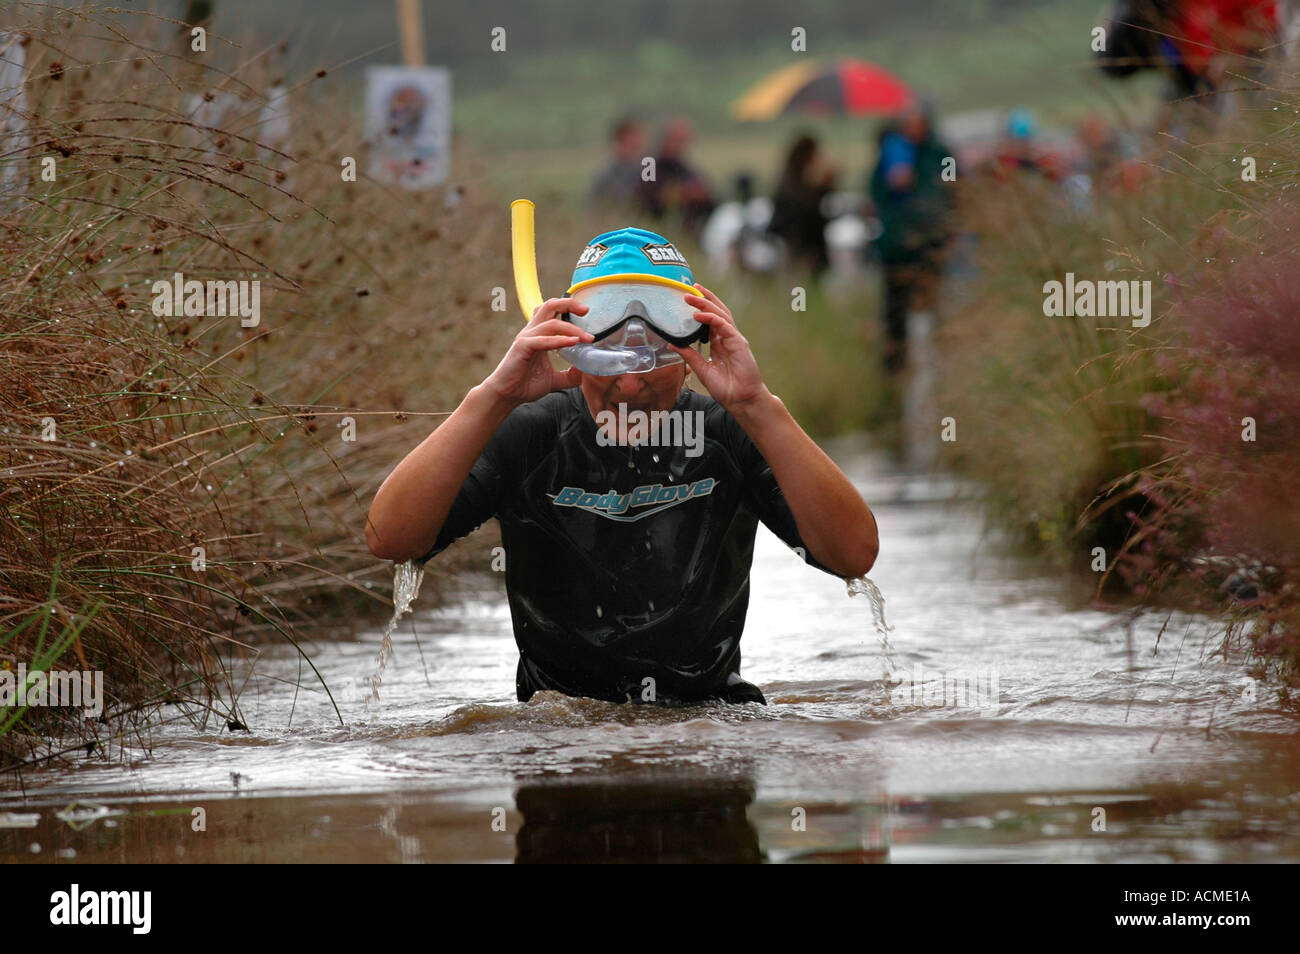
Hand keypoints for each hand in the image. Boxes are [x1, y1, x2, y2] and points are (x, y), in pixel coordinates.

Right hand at [481, 297, 593, 406]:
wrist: (506, 396)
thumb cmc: (526, 385)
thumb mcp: (555, 379)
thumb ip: (570, 375)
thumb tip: (587, 372)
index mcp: (539, 334)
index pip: (553, 311)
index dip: (569, 307)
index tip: (586, 313)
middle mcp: (532, 332)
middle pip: (550, 305)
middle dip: (569, 304)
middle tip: (586, 310)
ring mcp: (526, 338)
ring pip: (551, 323)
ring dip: (572, 329)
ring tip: (587, 338)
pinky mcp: (522, 347)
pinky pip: (543, 340)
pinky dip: (559, 340)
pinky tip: (573, 342)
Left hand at [671, 283, 768, 413]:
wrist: (741, 400)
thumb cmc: (726, 388)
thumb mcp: (702, 369)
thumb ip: (689, 355)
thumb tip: (672, 344)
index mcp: (720, 343)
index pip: (710, 319)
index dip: (701, 307)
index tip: (688, 297)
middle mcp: (728, 338)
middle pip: (717, 311)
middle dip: (703, 299)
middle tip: (689, 290)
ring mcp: (734, 339)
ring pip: (721, 315)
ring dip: (705, 304)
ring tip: (691, 296)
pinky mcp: (739, 343)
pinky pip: (724, 326)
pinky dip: (712, 319)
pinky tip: (699, 315)